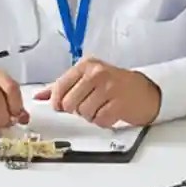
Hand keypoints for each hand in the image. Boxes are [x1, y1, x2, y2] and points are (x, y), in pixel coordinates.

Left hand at [34, 58, 160, 127]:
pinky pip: (100, 120)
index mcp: (86, 66)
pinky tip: (110, 112)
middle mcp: (97, 73)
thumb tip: (39, 96)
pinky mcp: (119, 103)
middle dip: (76, 110)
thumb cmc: (115, 85)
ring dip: (91, 116)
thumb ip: (62, 86)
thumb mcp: (87, 78)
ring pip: (84, 113)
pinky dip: (103, 121)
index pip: (59, 87)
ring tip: (101, 107)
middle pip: (69, 103)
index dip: (59, 102)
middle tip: (89, 105)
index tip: (64, 105)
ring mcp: (109, 87)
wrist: (146, 91)